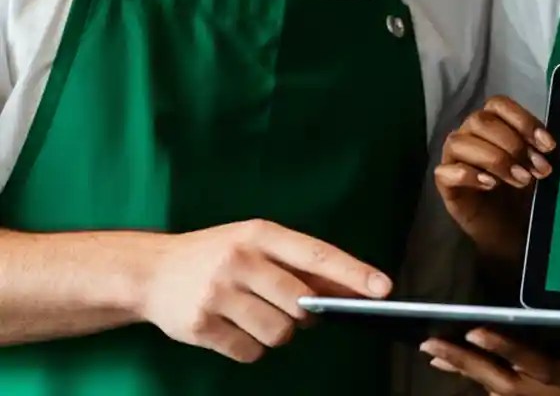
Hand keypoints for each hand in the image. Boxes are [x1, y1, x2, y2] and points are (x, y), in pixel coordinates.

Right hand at [138, 219, 391, 363]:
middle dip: (303, 314)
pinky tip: (232, 328)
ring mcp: (216, 294)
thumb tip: (350, 286)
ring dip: (277, 333)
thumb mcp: (255, 243)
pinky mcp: (199, 327)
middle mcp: (239, 261)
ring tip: (255, 316)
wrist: (149, 271)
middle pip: (299, 304)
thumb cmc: (216, 254)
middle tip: (288, 307)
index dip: (354, 273)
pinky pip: (249, 353)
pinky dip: (249, 348)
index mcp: (259, 234)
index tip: (383, 289)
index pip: (317, 255)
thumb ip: (298, 263)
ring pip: (278, 333)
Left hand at [421, 329, 559, 395]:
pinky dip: (498, 387)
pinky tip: (479, 374)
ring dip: (475, 375)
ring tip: (440, 355)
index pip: (544, 368)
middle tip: (431, 345)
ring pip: (513, 395)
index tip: (476, 329)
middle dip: (471, 364)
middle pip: (513, 385)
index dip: (508, 350)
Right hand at [435, 96, 555, 261]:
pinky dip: (468, 174)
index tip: (548, 146)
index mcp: (493, 124)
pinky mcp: (445, 185)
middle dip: (513, 144)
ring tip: (520, 180)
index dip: (523, 121)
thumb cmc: (524, 194)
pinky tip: (490, 185)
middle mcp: (470, 135)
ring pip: (459, 142)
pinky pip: (445, 171)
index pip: (499, 104)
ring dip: (494, 159)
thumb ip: (540, 152)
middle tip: (538, 169)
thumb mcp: (538, 169)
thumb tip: (551, 144)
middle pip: (481, 121)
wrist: (511, 231)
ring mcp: (453, 159)